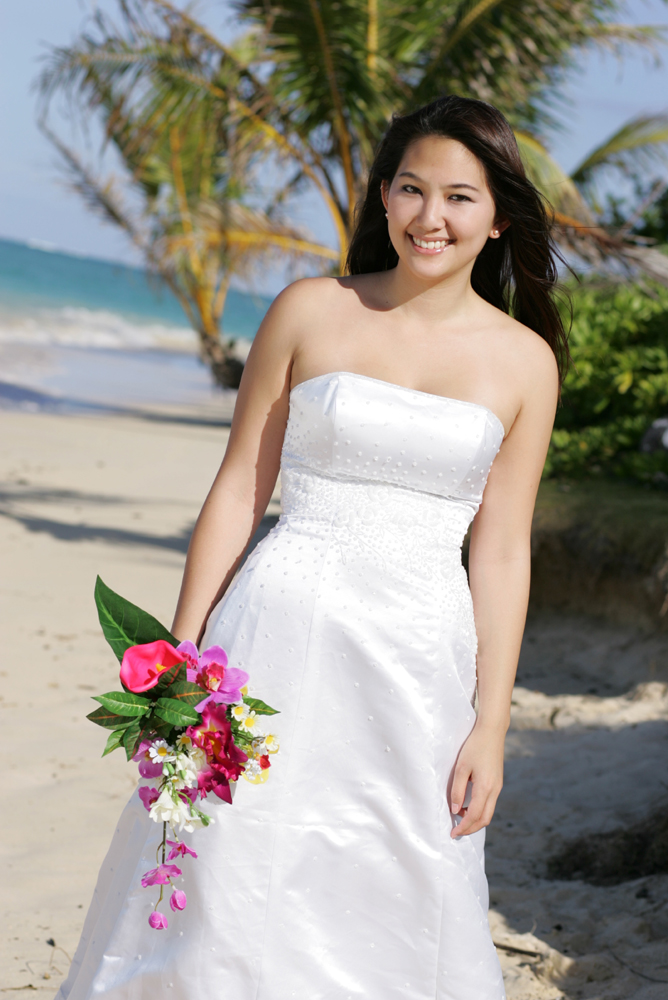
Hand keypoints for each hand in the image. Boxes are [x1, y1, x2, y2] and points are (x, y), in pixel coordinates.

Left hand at [450, 721, 504, 837]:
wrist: (492, 732)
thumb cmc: (474, 747)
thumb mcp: (461, 768)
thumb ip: (457, 790)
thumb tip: (455, 810)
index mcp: (485, 788)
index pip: (474, 816)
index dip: (463, 827)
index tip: (452, 833)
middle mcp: (495, 790)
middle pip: (485, 819)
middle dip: (471, 829)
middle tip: (456, 832)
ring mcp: (498, 787)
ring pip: (488, 812)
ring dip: (475, 820)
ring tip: (459, 819)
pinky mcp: (497, 783)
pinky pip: (490, 803)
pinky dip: (479, 810)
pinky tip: (468, 807)